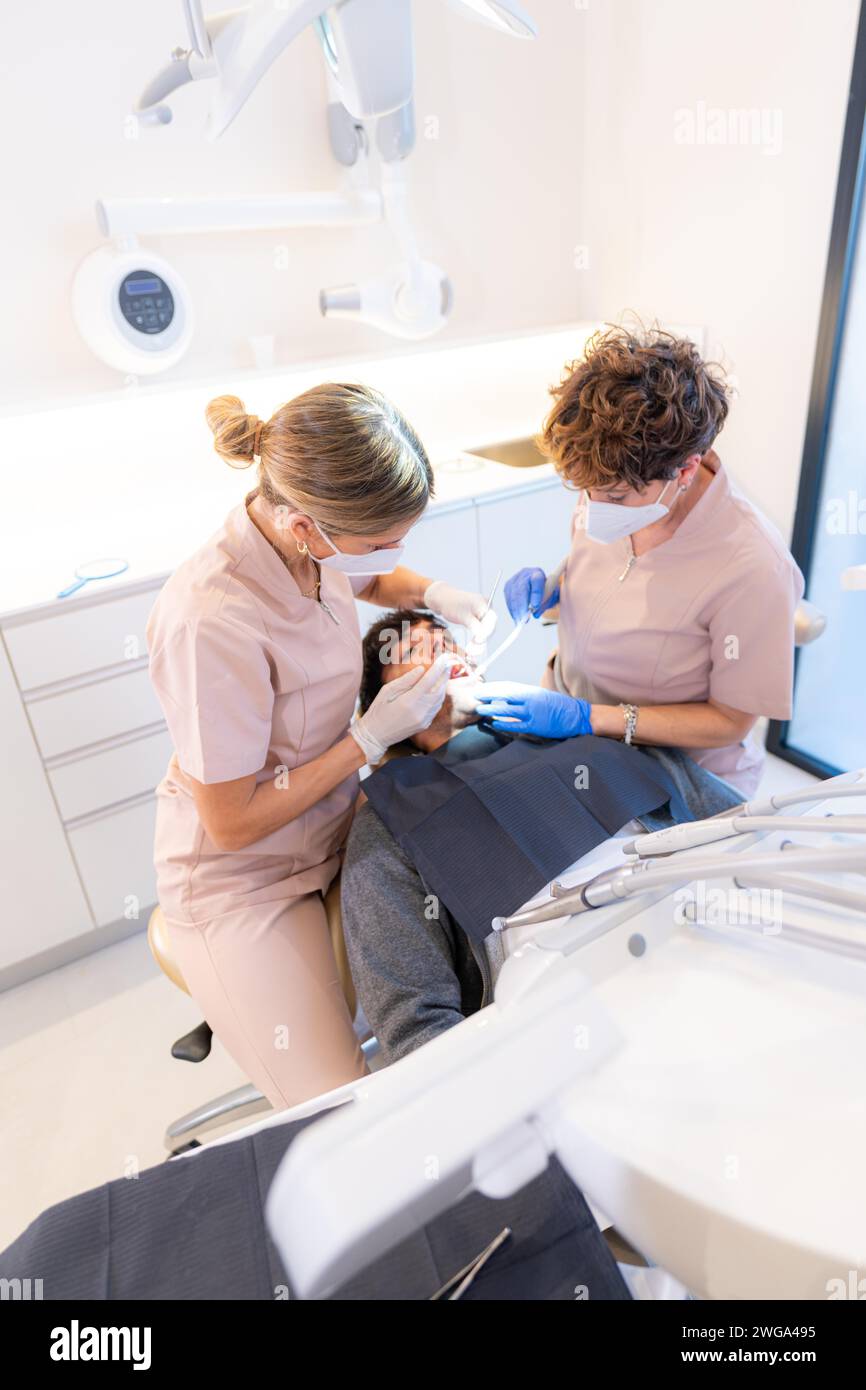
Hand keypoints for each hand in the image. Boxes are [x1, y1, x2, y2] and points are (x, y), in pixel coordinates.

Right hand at [350, 653, 451, 763]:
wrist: (376, 735)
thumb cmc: (378, 710)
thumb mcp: (387, 691)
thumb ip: (406, 680)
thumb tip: (422, 669)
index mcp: (408, 701)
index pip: (428, 681)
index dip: (437, 668)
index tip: (442, 658)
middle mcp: (419, 712)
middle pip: (439, 690)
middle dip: (445, 675)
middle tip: (448, 663)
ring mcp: (423, 720)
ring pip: (440, 700)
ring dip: (443, 686)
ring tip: (443, 674)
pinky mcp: (425, 725)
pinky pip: (436, 708)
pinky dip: (438, 697)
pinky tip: (436, 689)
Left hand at [424, 579, 497, 643]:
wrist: (443, 599)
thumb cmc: (451, 604)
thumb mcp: (463, 616)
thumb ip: (474, 625)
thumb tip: (483, 636)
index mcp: (483, 603)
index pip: (491, 620)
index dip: (486, 632)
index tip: (478, 641)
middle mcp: (485, 608)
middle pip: (490, 627)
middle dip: (482, 639)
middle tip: (472, 650)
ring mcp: (481, 614)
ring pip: (485, 631)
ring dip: (479, 642)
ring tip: (471, 651)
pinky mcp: (477, 619)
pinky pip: (480, 631)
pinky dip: (476, 639)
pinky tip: (472, 647)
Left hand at [473, 682, 591, 737]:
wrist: (576, 715)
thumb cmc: (558, 706)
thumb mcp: (541, 696)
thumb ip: (525, 697)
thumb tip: (508, 698)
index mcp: (531, 691)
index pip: (508, 687)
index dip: (493, 687)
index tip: (481, 688)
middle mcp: (530, 699)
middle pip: (504, 695)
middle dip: (488, 695)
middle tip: (475, 696)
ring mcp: (533, 712)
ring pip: (508, 709)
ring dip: (492, 709)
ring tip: (479, 709)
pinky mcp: (536, 725)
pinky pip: (517, 724)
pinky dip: (505, 724)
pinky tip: (494, 723)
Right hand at [504, 568, 559, 622]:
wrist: (538, 584)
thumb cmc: (545, 590)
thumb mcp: (550, 597)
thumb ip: (544, 604)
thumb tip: (535, 614)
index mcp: (537, 573)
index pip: (536, 581)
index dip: (536, 594)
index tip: (535, 606)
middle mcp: (525, 573)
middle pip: (521, 589)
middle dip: (522, 606)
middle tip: (524, 618)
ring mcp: (514, 579)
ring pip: (513, 595)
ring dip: (515, 610)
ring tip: (519, 621)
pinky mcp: (508, 586)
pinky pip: (508, 598)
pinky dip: (511, 609)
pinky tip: (515, 616)